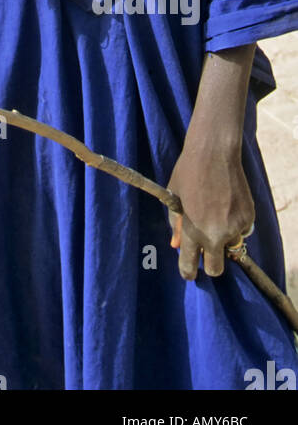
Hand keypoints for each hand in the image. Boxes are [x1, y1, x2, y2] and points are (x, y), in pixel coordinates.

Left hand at [167, 144, 254, 279]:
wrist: (214, 153)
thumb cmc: (188, 173)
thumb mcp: (175, 199)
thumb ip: (177, 225)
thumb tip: (177, 245)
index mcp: (194, 231)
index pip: (190, 265)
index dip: (188, 271)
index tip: (189, 272)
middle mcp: (216, 234)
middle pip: (216, 269)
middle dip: (210, 263)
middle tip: (206, 252)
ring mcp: (235, 227)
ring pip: (230, 246)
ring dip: (224, 238)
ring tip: (216, 212)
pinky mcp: (249, 218)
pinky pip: (242, 231)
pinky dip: (235, 224)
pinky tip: (227, 204)